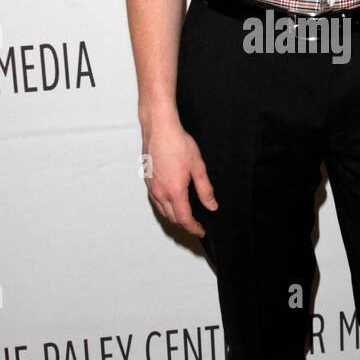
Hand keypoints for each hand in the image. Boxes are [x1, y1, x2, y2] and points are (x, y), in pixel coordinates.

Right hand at [140, 114, 217, 236]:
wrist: (159, 129)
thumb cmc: (178, 143)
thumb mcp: (198, 167)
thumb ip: (205, 189)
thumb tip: (212, 206)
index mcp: (174, 191)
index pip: (184, 219)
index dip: (193, 228)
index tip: (201, 231)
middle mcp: (160, 193)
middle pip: (172, 218)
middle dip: (185, 225)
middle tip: (196, 225)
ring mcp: (152, 187)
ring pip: (162, 211)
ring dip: (174, 217)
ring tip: (186, 216)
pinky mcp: (147, 181)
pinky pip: (156, 201)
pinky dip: (165, 208)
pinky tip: (172, 202)